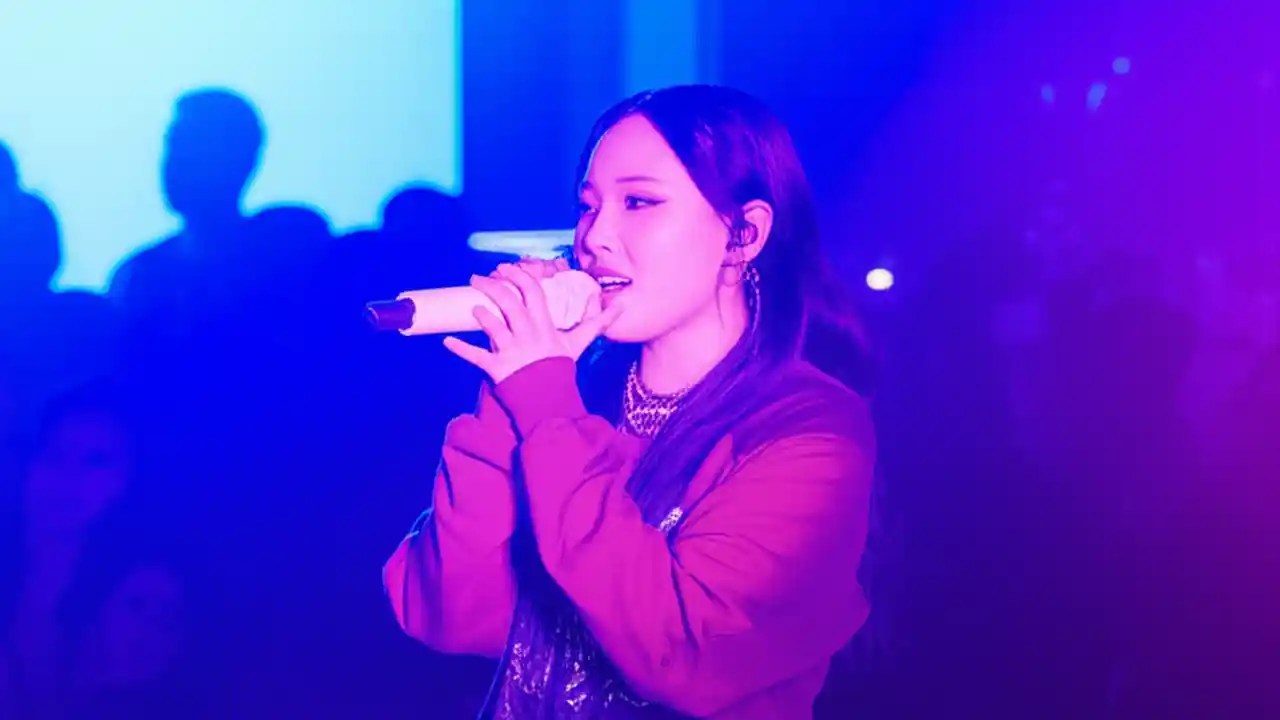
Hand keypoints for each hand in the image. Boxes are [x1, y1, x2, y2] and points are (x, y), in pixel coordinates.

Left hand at [442, 259, 621, 383]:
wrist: (551, 402)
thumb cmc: (560, 368)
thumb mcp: (579, 343)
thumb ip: (595, 323)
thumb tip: (618, 307)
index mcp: (545, 326)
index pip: (533, 293)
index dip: (519, 276)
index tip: (505, 268)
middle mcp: (528, 336)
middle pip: (510, 303)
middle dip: (493, 287)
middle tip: (476, 278)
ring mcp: (512, 352)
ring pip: (494, 327)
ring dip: (481, 315)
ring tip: (471, 306)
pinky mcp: (497, 369)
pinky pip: (476, 357)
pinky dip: (460, 349)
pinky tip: (447, 341)